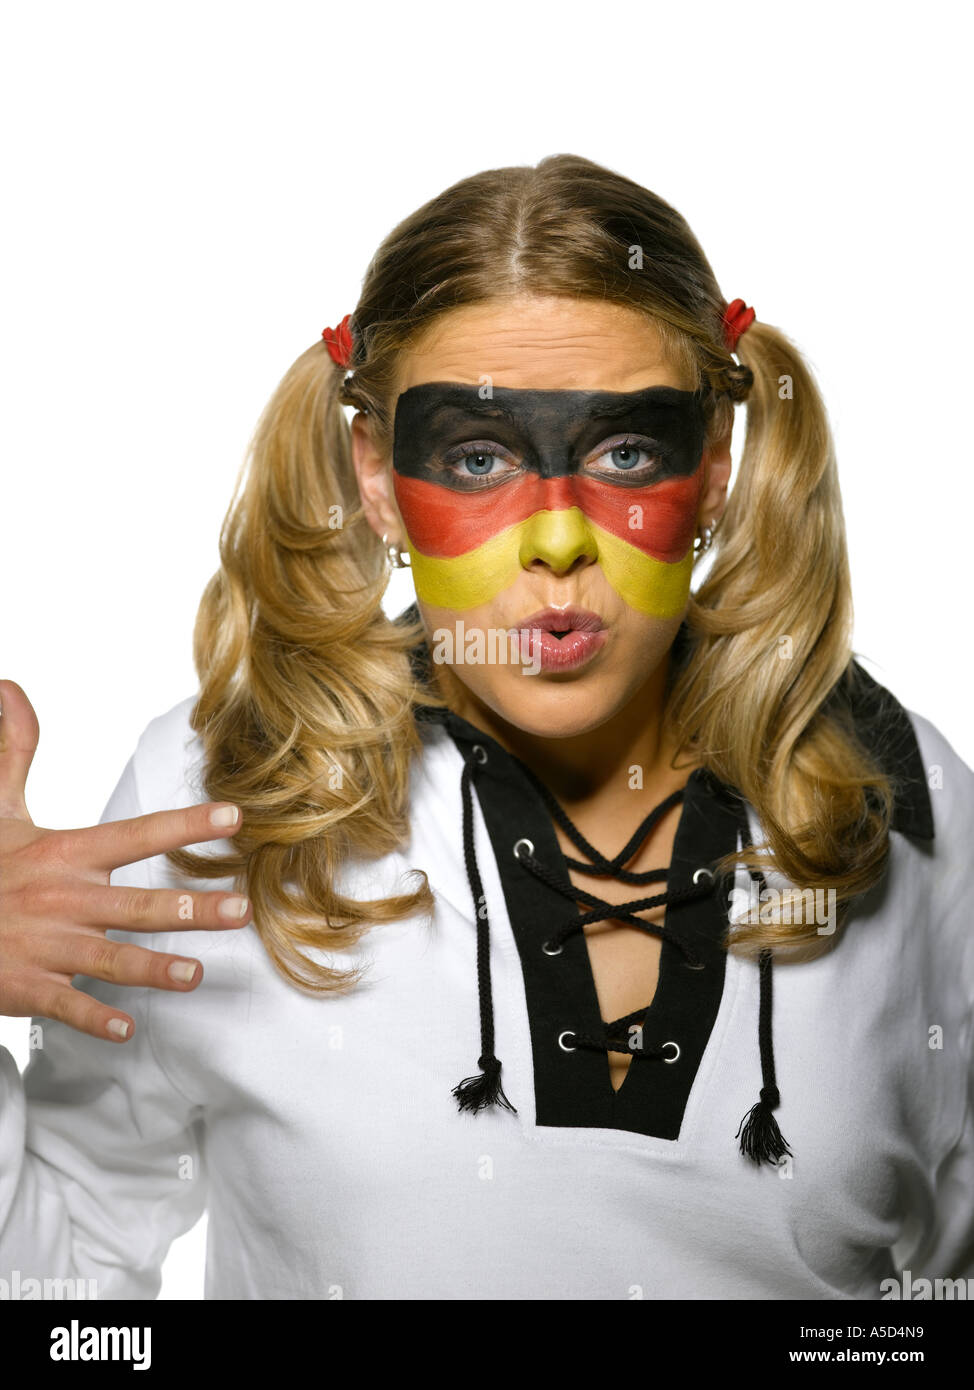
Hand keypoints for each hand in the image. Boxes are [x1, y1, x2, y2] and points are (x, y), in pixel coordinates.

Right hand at [0, 679, 251, 1042]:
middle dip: (191, 908)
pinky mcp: (28, 987)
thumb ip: (15, 749)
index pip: (136, 833)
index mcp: (65, 853)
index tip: (232, 816)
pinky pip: (67, 1005)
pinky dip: (95, 1018)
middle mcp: (64, 899)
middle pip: (138, 904)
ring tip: (196, 973)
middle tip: (241, 910)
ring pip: (111, 958)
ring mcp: (48, 946)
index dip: (185, 823)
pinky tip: (126, 1029)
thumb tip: (11, 689)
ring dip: (155, 968)